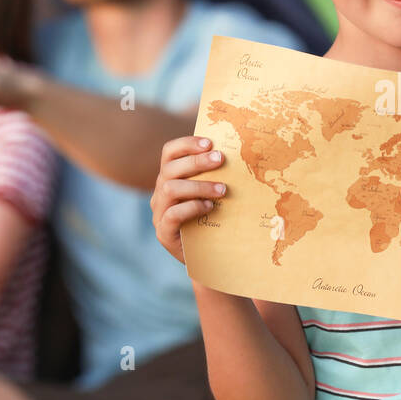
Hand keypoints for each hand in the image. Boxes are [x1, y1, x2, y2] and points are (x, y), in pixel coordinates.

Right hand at [150, 136, 226, 264]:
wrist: (209, 257)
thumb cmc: (214, 219)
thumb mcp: (214, 194)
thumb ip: (217, 175)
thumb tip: (241, 154)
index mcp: (170, 177)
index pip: (169, 152)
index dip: (187, 144)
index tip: (210, 142)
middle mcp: (160, 192)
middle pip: (170, 168)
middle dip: (196, 161)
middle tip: (220, 159)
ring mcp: (159, 212)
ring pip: (170, 189)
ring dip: (198, 185)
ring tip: (222, 189)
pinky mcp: (163, 232)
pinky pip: (173, 214)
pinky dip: (192, 207)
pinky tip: (210, 207)